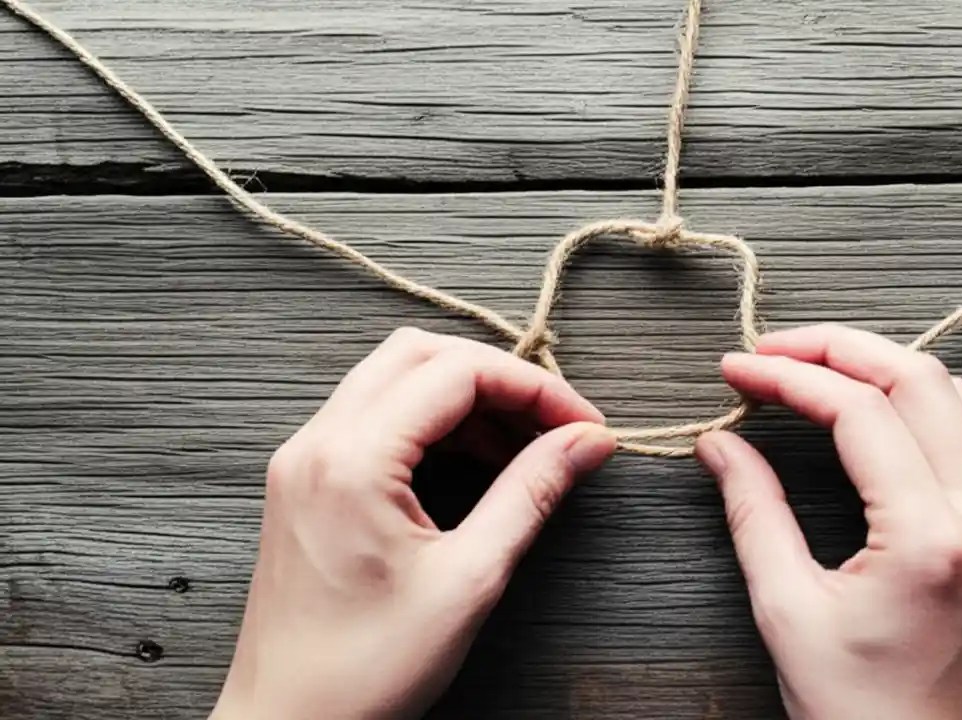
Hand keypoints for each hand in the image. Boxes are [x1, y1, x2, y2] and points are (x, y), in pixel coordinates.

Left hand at [210, 328, 615, 719]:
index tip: (583, 425)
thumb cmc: (366, 670)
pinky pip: (375, 415)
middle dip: (499, 376)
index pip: (457, 372)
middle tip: (556, 423)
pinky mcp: (305, 481)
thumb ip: (532, 493)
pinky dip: (433, 421)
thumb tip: (587, 441)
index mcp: (352, 460)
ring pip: (396, 377)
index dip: (534, 387)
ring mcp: (304, 459)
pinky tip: (476, 460)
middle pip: (421, 353)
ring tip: (526, 445)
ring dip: (466, 395)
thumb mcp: (470, 579)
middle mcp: (316, 443)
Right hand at [696, 324, 961, 719]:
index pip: (859, 411)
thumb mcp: (788, 613)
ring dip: (884, 368)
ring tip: (816, 370)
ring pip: (957, 398)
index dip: (788, 375)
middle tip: (772, 351)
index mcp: (930, 539)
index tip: (737, 370)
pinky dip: (921, 406)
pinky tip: (875, 414)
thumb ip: (753, 513)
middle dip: (838, 348)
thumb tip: (721, 446)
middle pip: (919, 378)